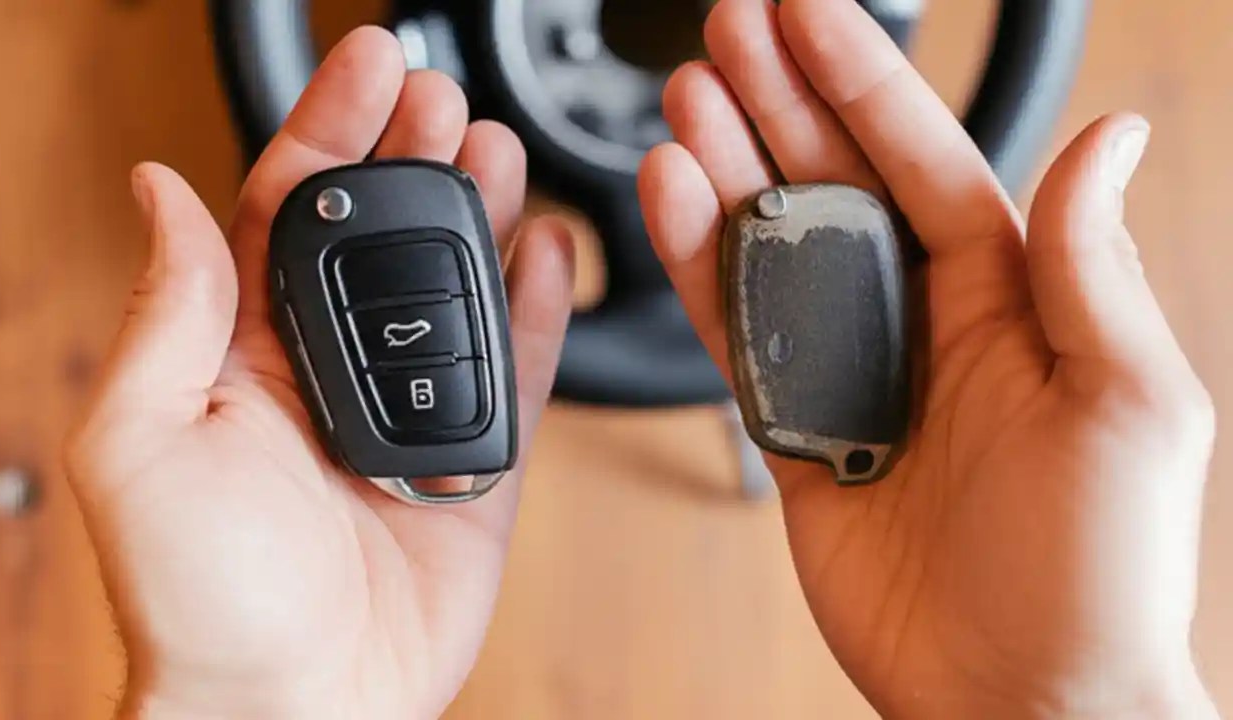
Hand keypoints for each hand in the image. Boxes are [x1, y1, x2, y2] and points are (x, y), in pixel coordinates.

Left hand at [65, 28, 574, 719]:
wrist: (292, 711)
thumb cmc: (198, 603)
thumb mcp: (142, 440)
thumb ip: (170, 310)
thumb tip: (160, 190)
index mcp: (243, 356)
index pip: (288, 211)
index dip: (330, 128)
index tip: (373, 64)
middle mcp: (327, 375)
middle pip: (381, 238)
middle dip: (413, 156)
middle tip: (448, 99)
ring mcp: (407, 417)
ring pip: (455, 290)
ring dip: (480, 213)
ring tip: (500, 149)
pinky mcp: (475, 466)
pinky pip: (519, 374)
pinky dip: (541, 310)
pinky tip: (550, 250)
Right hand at [639, 0, 1217, 715]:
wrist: (1022, 699)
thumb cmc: (1100, 572)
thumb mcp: (1131, 403)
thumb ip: (1091, 267)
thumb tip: (1102, 139)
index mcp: (1013, 297)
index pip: (924, 158)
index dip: (863, 80)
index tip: (806, 14)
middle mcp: (930, 322)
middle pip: (837, 183)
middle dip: (777, 100)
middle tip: (722, 34)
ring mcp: (859, 375)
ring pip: (776, 248)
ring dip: (728, 170)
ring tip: (682, 101)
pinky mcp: (801, 434)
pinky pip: (739, 338)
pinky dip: (701, 271)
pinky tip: (674, 206)